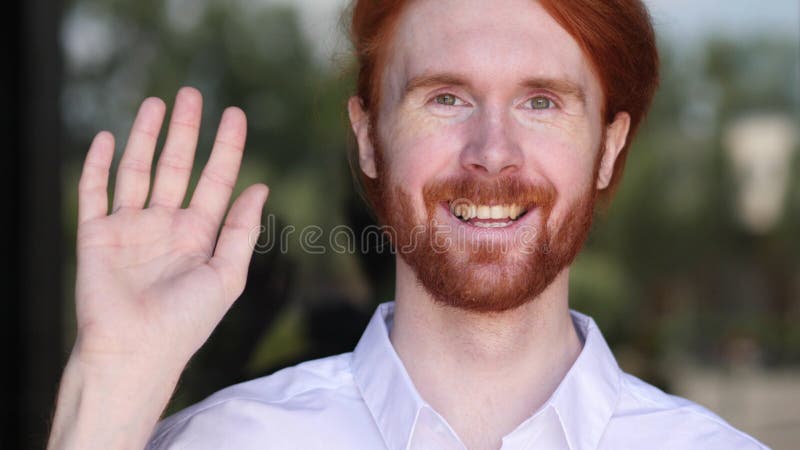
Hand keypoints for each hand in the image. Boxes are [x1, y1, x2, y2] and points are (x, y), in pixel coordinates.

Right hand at [73, 87, 267, 370]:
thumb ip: (242, 230)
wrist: (134, 352)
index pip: (216, 180)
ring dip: (145, 137)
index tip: (234, 115)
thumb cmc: (186, 322)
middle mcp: (165, 226)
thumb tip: (261, 188)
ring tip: (155, 103)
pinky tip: (109, 138)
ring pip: (137, 170)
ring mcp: (130, 229)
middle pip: (176, 166)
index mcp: (199, 235)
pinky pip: (95, 192)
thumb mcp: (226, 275)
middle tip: (191, 94)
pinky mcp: (95, 235)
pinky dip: (99, 165)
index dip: (226, 147)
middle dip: (184, 131)